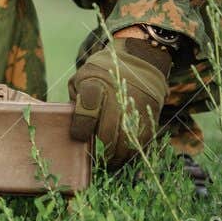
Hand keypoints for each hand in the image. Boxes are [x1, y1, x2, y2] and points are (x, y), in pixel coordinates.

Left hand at [67, 29, 170, 164]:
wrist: (140, 59)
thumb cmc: (104, 71)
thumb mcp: (84, 75)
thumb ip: (76, 98)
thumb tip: (71, 124)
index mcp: (97, 83)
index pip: (87, 110)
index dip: (81, 127)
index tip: (78, 136)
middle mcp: (118, 96)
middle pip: (106, 133)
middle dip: (98, 149)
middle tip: (91, 158)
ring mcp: (135, 108)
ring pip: (124, 142)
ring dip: (114, 157)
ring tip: (105, 161)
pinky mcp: (150, 117)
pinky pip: (140, 142)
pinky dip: (130, 153)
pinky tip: (121, 157)